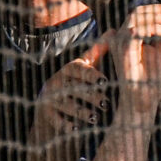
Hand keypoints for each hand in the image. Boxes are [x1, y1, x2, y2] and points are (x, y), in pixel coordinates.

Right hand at [28, 44, 111, 160]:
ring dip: (81, 111)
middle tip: (105, 104)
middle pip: (76, 88)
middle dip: (91, 96)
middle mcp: (58, 81)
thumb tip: (114, 31)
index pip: (81, 69)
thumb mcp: (86, 67)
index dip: (92, 75)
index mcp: (70, 70)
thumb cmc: (76, 84)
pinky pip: (56, 120)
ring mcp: (50, 98)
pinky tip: (76, 129)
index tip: (105, 82)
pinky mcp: (46, 113)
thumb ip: (99, 52)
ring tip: (95, 117)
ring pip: (67, 105)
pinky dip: (66, 125)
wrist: (52, 107)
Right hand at [112, 4, 160, 108]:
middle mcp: (121, 37)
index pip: (142, 14)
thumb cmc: (151, 82)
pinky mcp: (123, 50)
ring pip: (138, 17)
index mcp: (129, 38)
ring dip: (159, 17)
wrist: (143, 102)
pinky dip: (154, 28)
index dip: (160, 9)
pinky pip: (138, 31)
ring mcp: (120, 43)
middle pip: (139, 12)